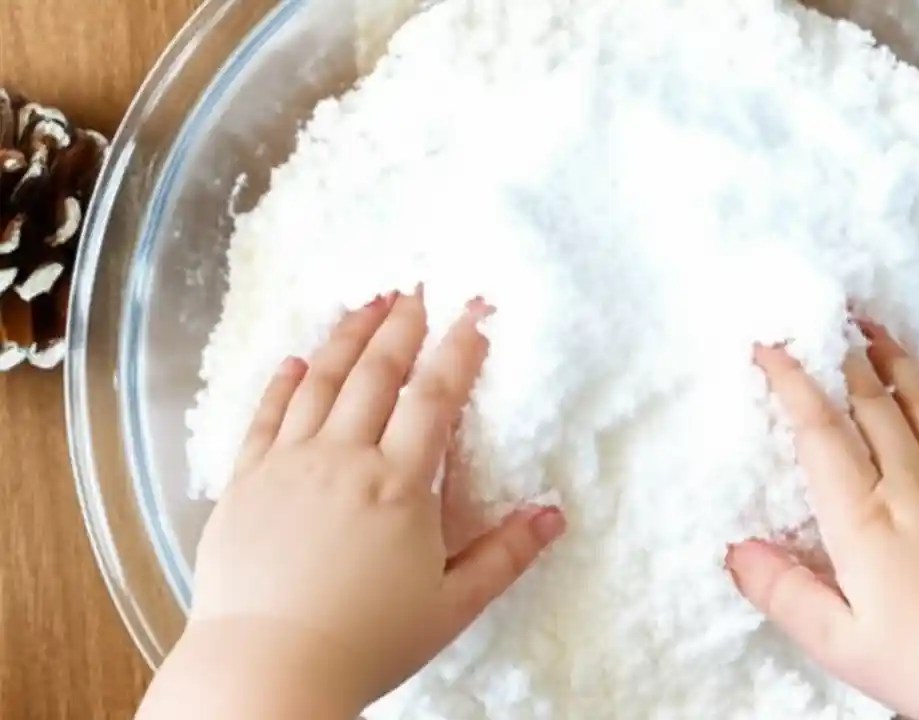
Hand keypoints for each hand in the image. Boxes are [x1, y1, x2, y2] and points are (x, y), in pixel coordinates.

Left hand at [138, 291, 565, 718]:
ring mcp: (288, 466)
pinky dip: (281, 384)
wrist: (267, 669)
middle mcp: (342, 460)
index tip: (475, 312)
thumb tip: (554, 515)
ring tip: (365, 304)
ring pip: (320, 383)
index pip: (434, 398)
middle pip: (376, 375)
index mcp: (398, 485)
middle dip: (402, 326)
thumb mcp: (451, 605)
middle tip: (417, 289)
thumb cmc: (365, 643)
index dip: (458, 349)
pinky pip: (264, 418)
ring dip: (346, 338)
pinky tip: (295, 360)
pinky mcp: (244, 484)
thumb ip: (505, 556)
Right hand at [727, 321, 918, 719]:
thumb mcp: (844, 644)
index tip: (770, 348)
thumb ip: (785, 593)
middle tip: (827, 324)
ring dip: (895, 362)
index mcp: (864, 518)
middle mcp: (913, 483)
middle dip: (843, 359)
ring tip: (877, 332)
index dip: (791, 382)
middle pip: (871, 403)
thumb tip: (737, 550)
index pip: (819, 431)